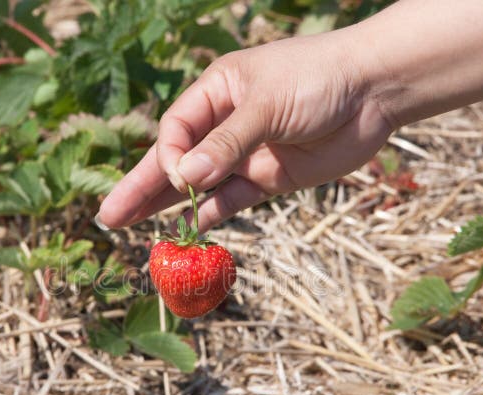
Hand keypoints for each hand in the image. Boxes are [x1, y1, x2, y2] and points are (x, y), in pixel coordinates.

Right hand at [97, 30, 392, 231]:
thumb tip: (186, 180)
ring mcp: (247, 154)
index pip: (176, 129)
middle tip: (107, 218)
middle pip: (176, 162)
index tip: (179, 176)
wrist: (375, 91)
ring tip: (130, 228)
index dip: (170, 156)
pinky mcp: (270, 179)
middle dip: (142, 188)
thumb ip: (227, 143)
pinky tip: (188, 229)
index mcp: (217, 92)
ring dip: (169, 207)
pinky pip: (232, 200)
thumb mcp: (267, 103)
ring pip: (199, 186)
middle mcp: (226, 125)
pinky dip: (212, 214)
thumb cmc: (318, 78)